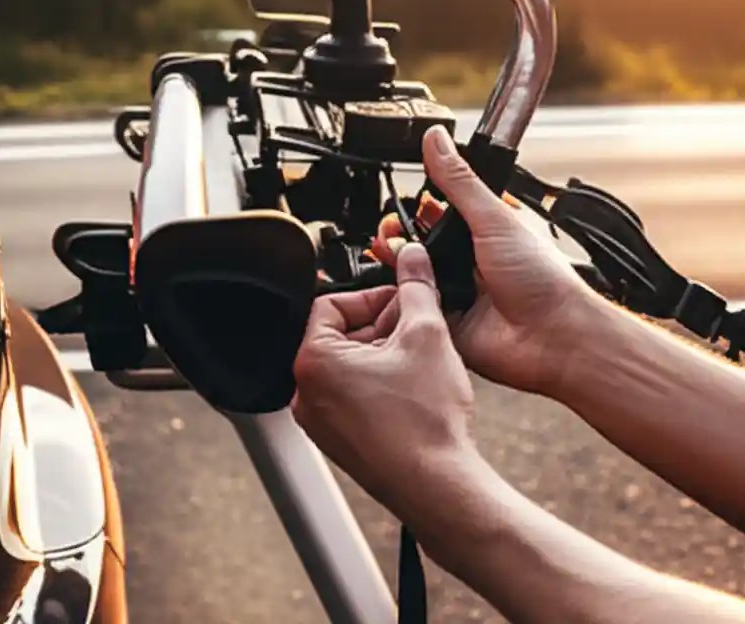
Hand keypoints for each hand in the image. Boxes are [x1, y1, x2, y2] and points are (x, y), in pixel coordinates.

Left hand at [292, 242, 475, 519]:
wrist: (438, 485)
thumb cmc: (425, 423)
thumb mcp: (427, 334)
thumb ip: (417, 287)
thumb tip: (412, 260)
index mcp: (313, 362)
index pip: (330, 303)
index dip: (372, 295)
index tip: (400, 298)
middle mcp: (307, 393)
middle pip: (339, 335)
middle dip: (380, 324)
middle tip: (416, 325)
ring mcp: (321, 421)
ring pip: (348, 367)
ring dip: (383, 353)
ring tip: (420, 357)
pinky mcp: (341, 441)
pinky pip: (353, 397)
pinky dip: (380, 383)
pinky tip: (415, 387)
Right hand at [370, 125, 600, 395]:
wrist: (551, 336)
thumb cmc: (544, 279)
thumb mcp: (494, 218)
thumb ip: (459, 181)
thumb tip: (437, 139)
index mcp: (486, 230)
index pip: (440, 210)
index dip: (417, 205)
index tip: (399, 202)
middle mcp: (470, 261)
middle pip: (421, 243)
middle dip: (401, 237)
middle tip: (390, 233)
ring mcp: (458, 293)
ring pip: (415, 275)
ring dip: (402, 268)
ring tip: (394, 258)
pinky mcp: (448, 322)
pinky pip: (415, 309)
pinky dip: (406, 301)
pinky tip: (403, 291)